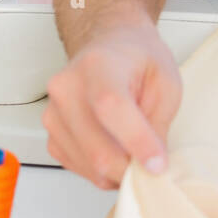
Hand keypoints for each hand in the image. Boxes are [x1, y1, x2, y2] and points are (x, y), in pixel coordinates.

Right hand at [42, 15, 181, 189]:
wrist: (112, 46)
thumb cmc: (138, 60)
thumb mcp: (166, 83)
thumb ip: (158, 124)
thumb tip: (150, 165)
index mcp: (98, 65)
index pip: (111, 108)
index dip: (136, 141)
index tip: (157, 164)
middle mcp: (67, 87)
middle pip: (96, 148)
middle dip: (130, 168)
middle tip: (151, 166)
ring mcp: (54, 111)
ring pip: (88, 164)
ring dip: (116, 171)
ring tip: (134, 151)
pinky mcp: (51, 132)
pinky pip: (77, 166)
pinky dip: (100, 170)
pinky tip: (115, 150)